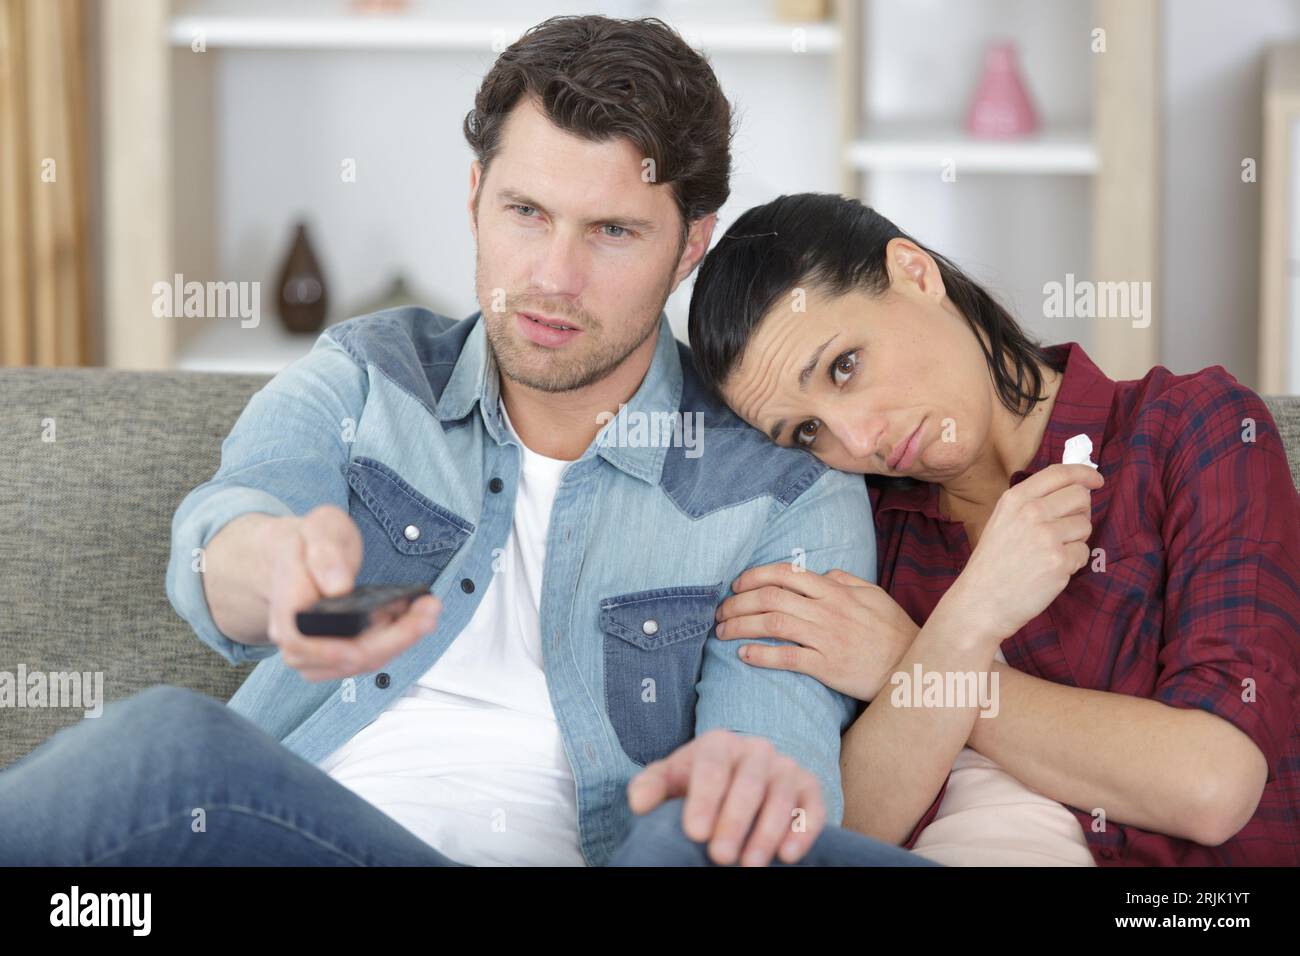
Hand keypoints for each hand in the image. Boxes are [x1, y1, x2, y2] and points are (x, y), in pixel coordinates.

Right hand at [264, 505, 440, 681]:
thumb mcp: (318, 529)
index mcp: (286, 606)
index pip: (303, 640)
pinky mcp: (335, 656)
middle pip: (346, 656)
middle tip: (429, 610)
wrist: (301, 556)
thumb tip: (338, 587)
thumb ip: (325, 553)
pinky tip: (412, 617)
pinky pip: (369, 657)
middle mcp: (294, 638)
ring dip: (401, 639)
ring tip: (427, 610)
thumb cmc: (310, 542)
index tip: (379, 630)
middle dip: (395, 637)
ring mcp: (314, 653)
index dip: (338, 649)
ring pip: (363, 661)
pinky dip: (395, 639)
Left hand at [626, 729, 825, 865]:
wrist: (737, 778)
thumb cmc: (697, 782)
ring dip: (766, 833)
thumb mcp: (671, 780)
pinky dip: (803, 832)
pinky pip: (811, 808)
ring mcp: (785, 767)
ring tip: (749, 865)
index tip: (694, 833)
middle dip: (734, 822)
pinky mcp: (809, 787)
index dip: (705, 799)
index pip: (713, 766)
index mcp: (720, 743)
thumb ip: (651, 787)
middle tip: (719, 857)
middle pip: (748, 783)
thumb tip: (638, 803)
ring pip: (780, 797)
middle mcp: (756, 749)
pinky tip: (788, 856)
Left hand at [714, 562, 919, 700]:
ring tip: (722, 631)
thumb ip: (846, 580)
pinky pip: (788, 658)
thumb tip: (821, 572)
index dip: (754, 577)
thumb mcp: (874, 596)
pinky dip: (761, 655)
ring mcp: (827, 638)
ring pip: (773, 624)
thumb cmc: (894, 632)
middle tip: (720, 611)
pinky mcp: (828, 667)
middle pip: (771, 598)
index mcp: (836, 591)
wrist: (913, 668)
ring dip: (741, 625)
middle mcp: (828, 610)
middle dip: (738, 603)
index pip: (786, 575)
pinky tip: (743, 655)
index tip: (737, 586)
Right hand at [943, 462, 1103, 644]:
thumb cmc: (994, 563)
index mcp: (1016, 498)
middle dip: (1079, 511)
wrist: (981, 601)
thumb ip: (1033, 502)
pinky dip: (1073, 562)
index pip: (1059, 473)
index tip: (1096, 480)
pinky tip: (1050, 570)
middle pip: (1080, 496)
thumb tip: (1075, 490)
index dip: (1084, 473)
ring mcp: (1047, 536)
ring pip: (1085, 525)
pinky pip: (1084, 552)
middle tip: (1064, 529)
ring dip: (1075, 539)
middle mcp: (1032, 512)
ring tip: (1049, 554)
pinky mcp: (1060, 561)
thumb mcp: (1003, 520)